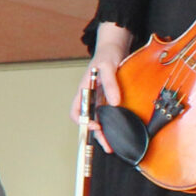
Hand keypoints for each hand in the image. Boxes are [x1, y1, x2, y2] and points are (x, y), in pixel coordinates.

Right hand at [78, 21, 131, 150]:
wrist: (115, 50)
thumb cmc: (107, 56)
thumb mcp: (108, 67)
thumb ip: (110, 84)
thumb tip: (114, 102)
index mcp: (84, 91)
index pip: (76, 112)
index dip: (83, 122)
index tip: (96, 125)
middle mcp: (90, 98)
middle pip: (89, 121)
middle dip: (96, 135)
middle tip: (107, 146)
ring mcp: (99, 100)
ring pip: (99, 121)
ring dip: (104, 134)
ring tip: (112, 146)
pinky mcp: (109, 100)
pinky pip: (108, 115)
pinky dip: (112, 125)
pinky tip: (119, 131)